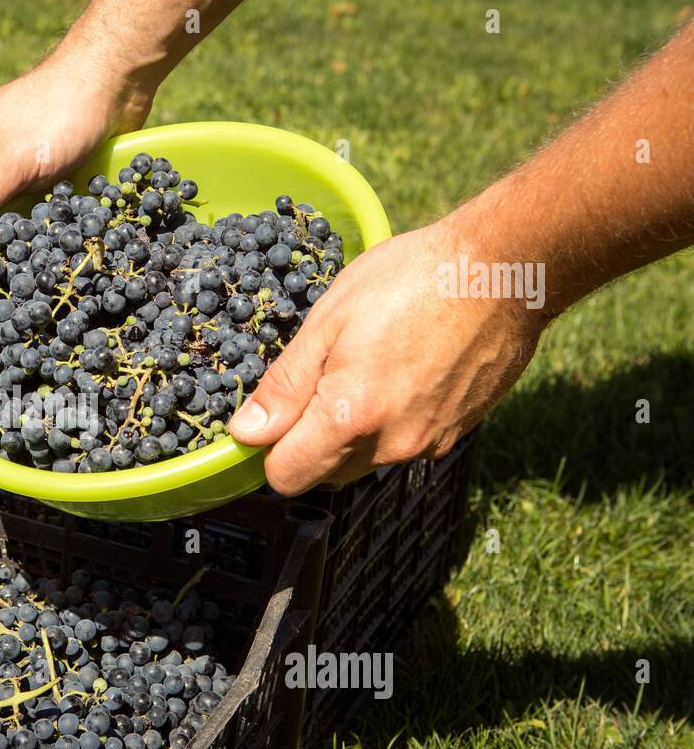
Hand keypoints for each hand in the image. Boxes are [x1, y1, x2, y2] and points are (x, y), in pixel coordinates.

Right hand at [0, 56, 153, 255]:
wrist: (113, 82)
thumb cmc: (54, 111)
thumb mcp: (8, 161)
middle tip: (10, 280)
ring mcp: (15, 182)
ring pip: (7, 233)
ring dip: (22, 250)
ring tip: (38, 268)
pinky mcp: (47, 188)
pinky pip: (39, 225)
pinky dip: (48, 238)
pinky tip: (60, 250)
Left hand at [227, 219, 547, 494]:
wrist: (504, 271)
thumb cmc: (410, 281)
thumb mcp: (329, 321)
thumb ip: (285, 386)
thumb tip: (245, 433)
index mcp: (350, 417)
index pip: (287, 476)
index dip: (270, 450)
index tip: (273, 416)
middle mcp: (390, 445)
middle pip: (324, 473)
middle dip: (310, 440)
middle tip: (323, 377)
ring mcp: (428, 444)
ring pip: (364, 460)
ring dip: (353, 431)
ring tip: (368, 368)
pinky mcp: (456, 435)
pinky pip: (404, 445)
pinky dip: (392, 423)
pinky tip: (403, 373)